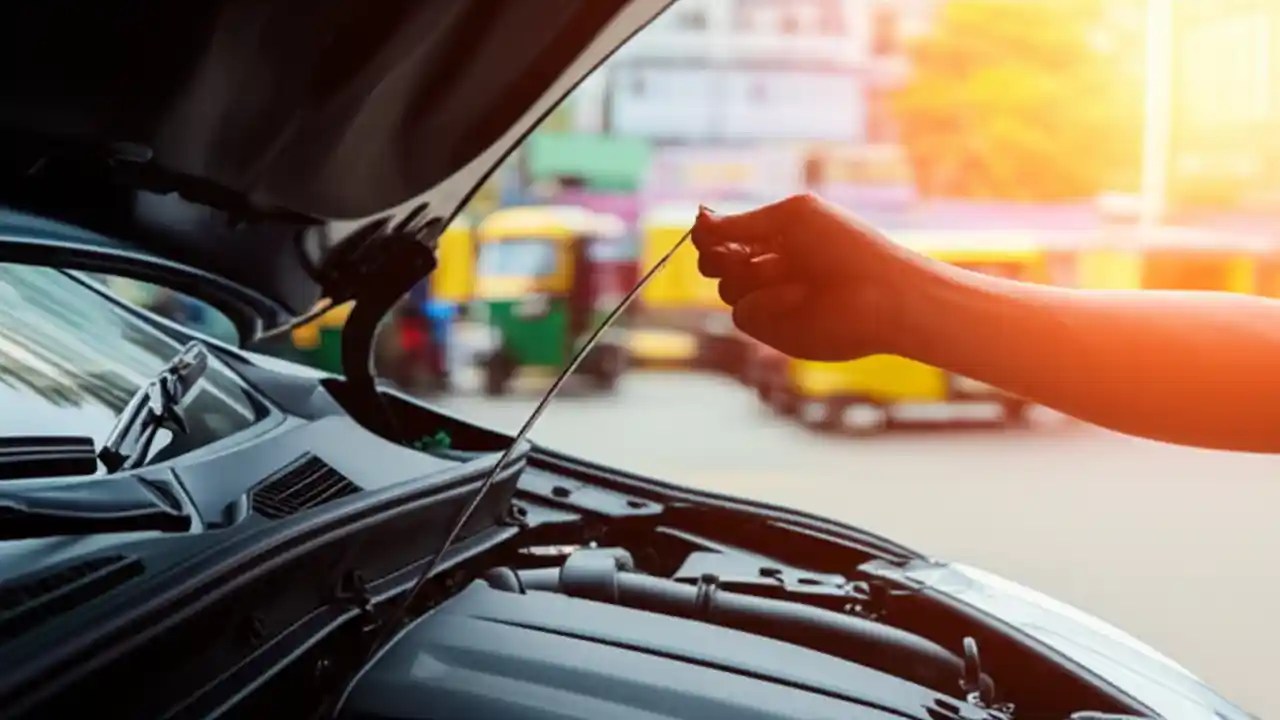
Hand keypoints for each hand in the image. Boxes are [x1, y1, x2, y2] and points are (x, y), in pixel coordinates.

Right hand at [692, 194, 932, 361]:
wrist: (883, 295)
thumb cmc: (846, 248)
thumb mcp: (791, 218)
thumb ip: (741, 222)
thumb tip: (697, 220)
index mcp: (775, 237)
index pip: (723, 236)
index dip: (713, 235)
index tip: (713, 233)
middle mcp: (769, 270)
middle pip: (715, 262)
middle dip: (719, 256)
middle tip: (742, 255)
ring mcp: (771, 302)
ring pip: (727, 289)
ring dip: (750, 277)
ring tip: (789, 275)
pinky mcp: (775, 332)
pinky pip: (742, 315)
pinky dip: (764, 303)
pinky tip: (795, 298)